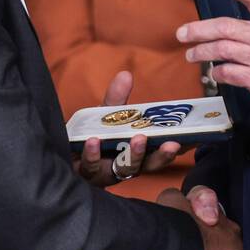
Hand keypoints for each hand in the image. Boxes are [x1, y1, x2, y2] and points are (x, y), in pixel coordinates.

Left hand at [73, 70, 183, 186]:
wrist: (56, 156)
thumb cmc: (87, 137)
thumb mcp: (104, 117)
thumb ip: (116, 99)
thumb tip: (126, 74)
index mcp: (134, 155)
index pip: (160, 153)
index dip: (176, 148)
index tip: (193, 139)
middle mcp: (123, 168)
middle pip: (149, 166)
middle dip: (162, 156)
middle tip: (172, 144)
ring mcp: (105, 174)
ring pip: (124, 169)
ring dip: (133, 155)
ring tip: (137, 138)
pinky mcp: (84, 175)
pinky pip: (90, 167)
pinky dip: (93, 154)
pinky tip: (94, 141)